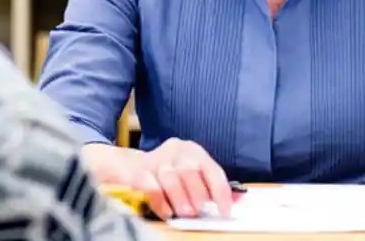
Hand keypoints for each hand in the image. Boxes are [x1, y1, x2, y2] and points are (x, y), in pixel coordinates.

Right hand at [82, 138, 234, 219]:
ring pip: (171, 177)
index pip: (212, 170)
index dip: (221, 192)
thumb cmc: (165, 175)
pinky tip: (167, 213)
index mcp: (192, 151)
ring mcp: (155, 160)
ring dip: (180, 198)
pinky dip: (161, 203)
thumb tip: (238, 200)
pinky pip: (151, 188)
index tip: (226, 212)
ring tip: (185, 213)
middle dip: (198, 194)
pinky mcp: (137, 172)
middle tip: (200, 212)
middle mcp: (175, 151)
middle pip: (190, 170)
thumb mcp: (189, 174)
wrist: (126, 166)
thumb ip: (209, 185)